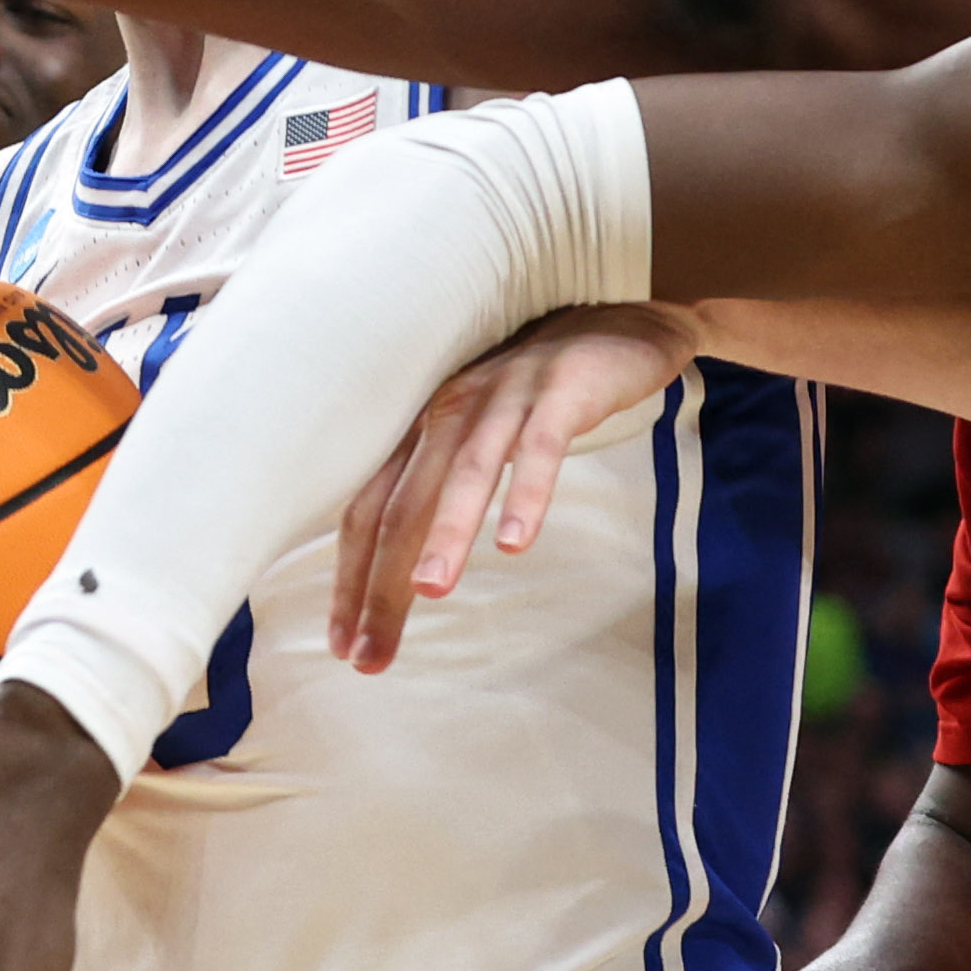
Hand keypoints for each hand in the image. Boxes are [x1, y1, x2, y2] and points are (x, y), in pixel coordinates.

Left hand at [330, 305, 703, 671]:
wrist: (625, 317)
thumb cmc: (544, 389)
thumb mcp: (481, 433)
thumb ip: (442, 482)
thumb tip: (403, 566)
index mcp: (423, 426)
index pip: (368, 510)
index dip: (350, 579)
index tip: (345, 645)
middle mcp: (450, 408)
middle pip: (403, 502)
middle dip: (383, 582)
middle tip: (374, 653)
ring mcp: (505, 395)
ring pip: (465, 472)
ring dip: (445, 532)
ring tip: (430, 591)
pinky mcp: (562, 391)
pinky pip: (540, 447)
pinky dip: (526, 493)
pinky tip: (517, 543)